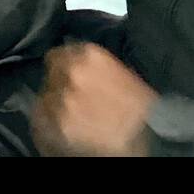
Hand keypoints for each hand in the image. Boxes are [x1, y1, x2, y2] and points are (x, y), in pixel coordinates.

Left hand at [31, 42, 156, 156]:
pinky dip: (49, 126)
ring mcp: (62, 99)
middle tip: (73, 100)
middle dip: (59, 86)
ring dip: (54, 106)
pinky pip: (41, 122)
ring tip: (71, 118)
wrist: (152, 138)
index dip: (62, 68)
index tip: (65, 77)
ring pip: (45, 98)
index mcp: (90, 55)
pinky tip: (64, 130)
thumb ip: (98, 67)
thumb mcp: (124, 74)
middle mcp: (72, 72)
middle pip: (51, 77)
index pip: (58, 55)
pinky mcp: (57, 126)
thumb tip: (80, 67)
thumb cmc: (144, 109)